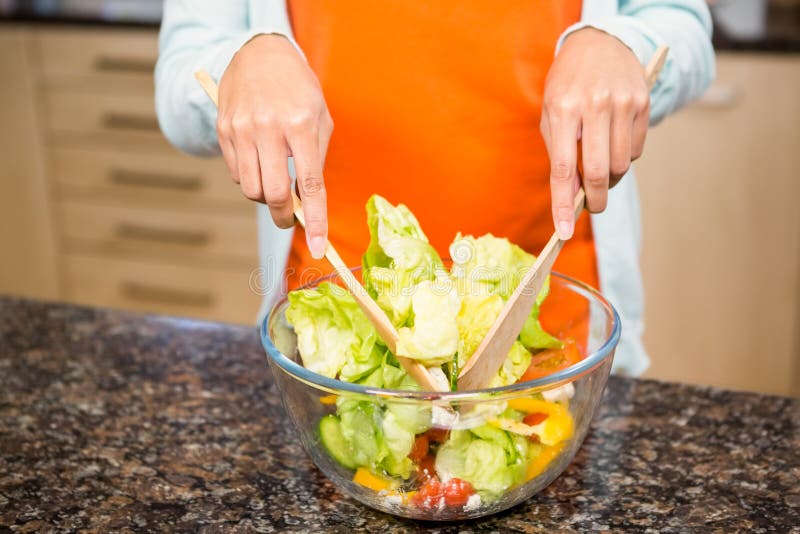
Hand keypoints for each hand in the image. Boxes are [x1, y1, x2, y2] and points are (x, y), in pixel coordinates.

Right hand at [217, 34, 332, 258]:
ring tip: (275, 183)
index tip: (320, 247)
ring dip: (265, 197)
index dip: (316, 220)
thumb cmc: (298, 89)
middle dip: (284, 215)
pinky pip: (236, 173)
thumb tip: (310, 201)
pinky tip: (259, 162)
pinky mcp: (223, 130)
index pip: (310, 184)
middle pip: (273, 194)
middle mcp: (268, 127)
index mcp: (300, 124)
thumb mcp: (320, 116)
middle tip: (291, 218)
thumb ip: (316, 158)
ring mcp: (242, 129)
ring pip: (251, 189)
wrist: (259, 54)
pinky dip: (250, 179)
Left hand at [541, 28, 649, 239]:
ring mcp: (622, 103)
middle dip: (594, 199)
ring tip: (600, 170)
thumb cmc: (567, 85)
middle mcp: (594, 106)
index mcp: (563, 109)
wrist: (598, 43)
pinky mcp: (643, 103)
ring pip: (621, 165)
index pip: (561, 169)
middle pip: (596, 172)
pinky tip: (614, 145)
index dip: (563, 204)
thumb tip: (571, 196)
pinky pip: (636, 150)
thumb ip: (558, 154)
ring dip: (610, 178)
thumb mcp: (551, 115)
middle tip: (593, 208)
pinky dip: (625, 159)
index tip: (564, 231)